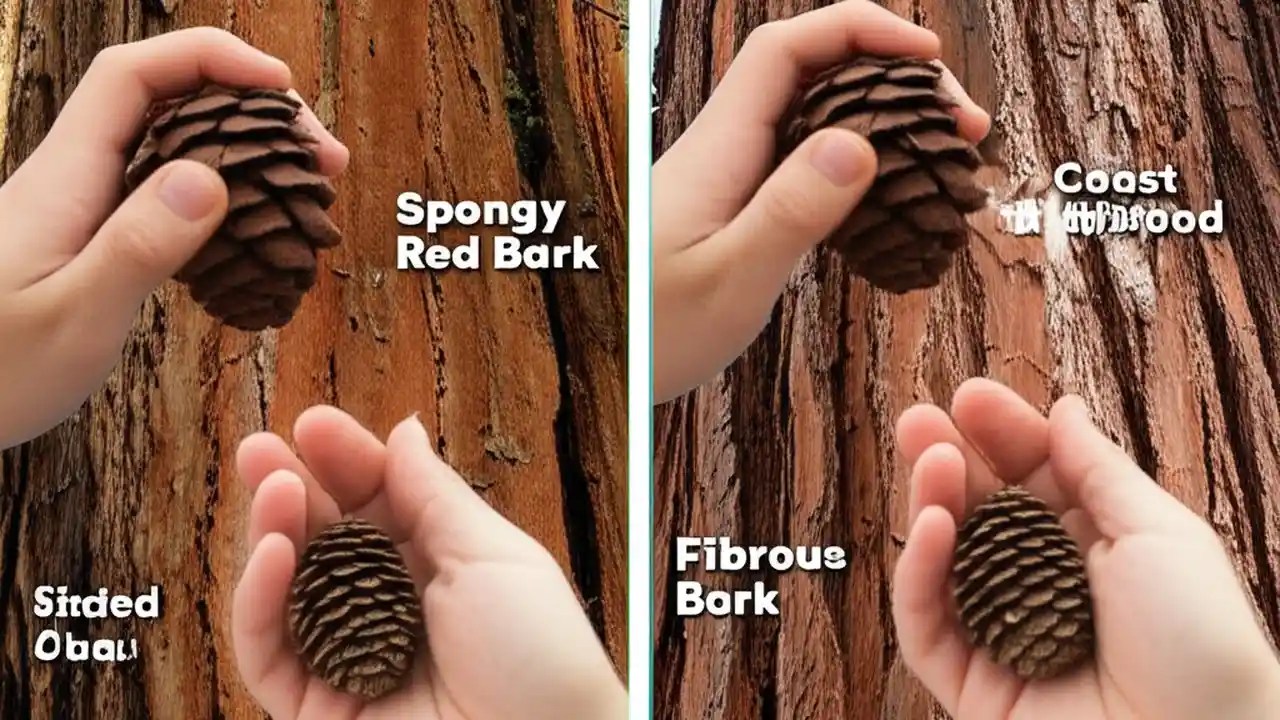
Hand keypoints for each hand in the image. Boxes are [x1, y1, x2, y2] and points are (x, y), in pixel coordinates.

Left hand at [0, 28, 347, 447]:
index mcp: (66, 176)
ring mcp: (84, 210)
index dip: (212, 61)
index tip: (283, 90)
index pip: (135, 74)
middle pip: (169, 102)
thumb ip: (139, 245)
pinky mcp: (94, 243)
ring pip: (174, 148)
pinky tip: (254, 237)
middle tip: (321, 160)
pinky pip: (167, 197)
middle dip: (252, 112)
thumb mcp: (73, 317)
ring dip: (246, 155)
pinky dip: (224, 200)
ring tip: (304, 193)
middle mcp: (75, 179)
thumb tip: (211, 177)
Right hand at [231, 408, 626, 719]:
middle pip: (324, 540)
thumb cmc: (541, 656)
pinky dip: (258, 602)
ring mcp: (350, 658)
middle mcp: (389, 608)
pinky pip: (269, 652)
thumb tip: (402, 432)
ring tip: (274, 491)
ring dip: (272, 534)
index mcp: (438, 564)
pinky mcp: (318, 709)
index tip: (312, 424)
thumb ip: (435, 497)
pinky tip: (271, 553)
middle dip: (289, 489)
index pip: (377, 502)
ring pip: (288, 590)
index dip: (345, 462)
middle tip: (258, 449)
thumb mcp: (495, 557)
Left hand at [651, 1, 989, 401]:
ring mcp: (730, 181)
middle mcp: (724, 152)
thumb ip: (789, 212)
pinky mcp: (736, 212)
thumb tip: (858, 142)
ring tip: (942, 157)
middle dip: (890, 79)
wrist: (605, 366)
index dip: (859, 32)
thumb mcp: (729, 279)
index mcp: (718, 149)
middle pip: (811, 74)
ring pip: (813, 120)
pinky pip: (804, 166)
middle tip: (961, 126)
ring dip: (881, 123)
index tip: (928, 56)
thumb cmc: (650, 332)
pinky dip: (857, 169)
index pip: (786, 49)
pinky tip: (888, 201)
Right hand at [892, 378, 1279, 718]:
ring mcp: (1003, 632)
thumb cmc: (1203, 646)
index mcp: (1095, 545)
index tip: (970, 397)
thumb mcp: (1162, 533)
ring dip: (930, 503)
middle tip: (916, 421)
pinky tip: (932, 526)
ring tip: (929, 461)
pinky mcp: (969, 681)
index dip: (1001, 434)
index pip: (1033, 476)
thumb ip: (1099, 469)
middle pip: (979, 512)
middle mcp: (1044, 584)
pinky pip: (926, 622)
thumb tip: (1064, 408)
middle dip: (945, 460)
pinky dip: (919, 572)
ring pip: (945, 561)